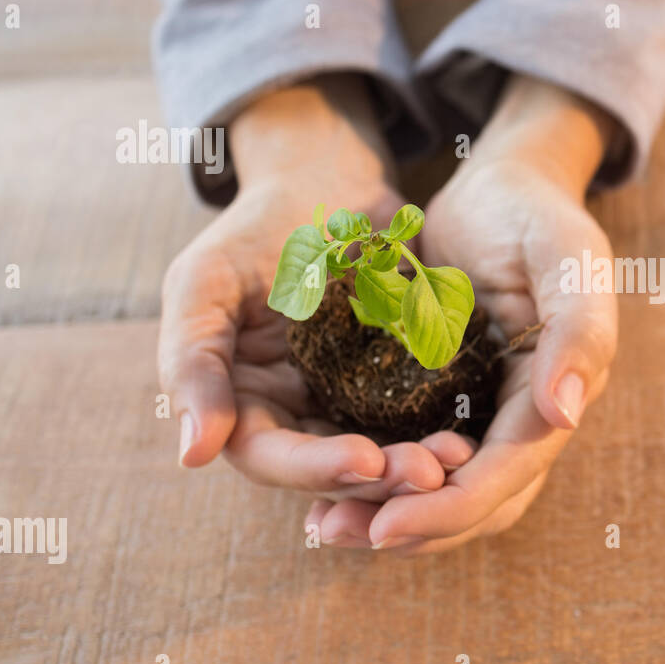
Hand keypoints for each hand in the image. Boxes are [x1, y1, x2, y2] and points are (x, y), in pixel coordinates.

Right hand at [164, 75, 477, 506]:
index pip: (269, 457)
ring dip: (416, 467)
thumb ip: (192, 361)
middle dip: (380, 478)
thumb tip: (193, 455)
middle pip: (332, 471)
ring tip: (456, 459)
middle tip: (430, 473)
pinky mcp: (399, 385)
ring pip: (381, 456)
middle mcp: (296, 417)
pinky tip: (473, 437)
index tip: (367, 460)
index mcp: (243, 403)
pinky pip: (420, 421)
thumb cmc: (257, 228)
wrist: (329, 186)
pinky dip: (441, 433)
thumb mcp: (206, 281)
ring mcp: (351, 404)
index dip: (315, 469)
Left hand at [308, 74, 618, 553]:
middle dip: (411, 526)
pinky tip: (321, 484)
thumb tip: (564, 415)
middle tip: (336, 534)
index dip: (453, 508)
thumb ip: (578, 328)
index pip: (510, 471)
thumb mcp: (567, 255)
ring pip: (441, 487)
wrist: (500, 186)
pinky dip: (374, 474)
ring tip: (320, 527)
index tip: (386, 529)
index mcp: (558, 393)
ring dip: (384, 511)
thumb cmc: (536, 213)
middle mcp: (522, 416)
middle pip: (475, 500)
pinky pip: (410, 450)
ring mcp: (480, 409)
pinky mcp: (439, 395)